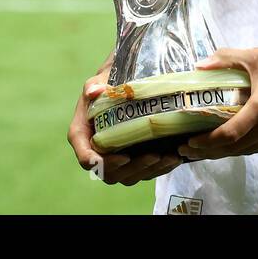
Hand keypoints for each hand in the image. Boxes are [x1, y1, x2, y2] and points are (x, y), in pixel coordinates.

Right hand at [67, 66, 182, 185]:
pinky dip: (159, 169)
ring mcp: (115, 158)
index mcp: (83, 136)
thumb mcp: (99, 81)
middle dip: (133, 169)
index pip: (86, 157)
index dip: (102, 163)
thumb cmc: (106, 84)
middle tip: (154, 156)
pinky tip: (174, 158)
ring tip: (169, 157)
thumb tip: (94, 91)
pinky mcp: (132, 160)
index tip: (123, 157)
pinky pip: (142, 173)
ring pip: (127, 177)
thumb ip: (94, 86)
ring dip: (149, 171)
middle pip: (109, 173)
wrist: (119, 86)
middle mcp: (97, 152)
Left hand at [177, 47, 257, 161]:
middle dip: (208, 151)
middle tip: (186, 149)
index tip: (189, 142)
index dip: (207, 142)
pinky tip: (226, 145)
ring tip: (201, 150)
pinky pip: (257, 149)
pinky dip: (239, 149)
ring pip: (245, 152)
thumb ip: (226, 58)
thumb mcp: (256, 56)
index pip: (230, 134)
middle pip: (234, 148)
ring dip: (222, 153)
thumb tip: (199, 65)